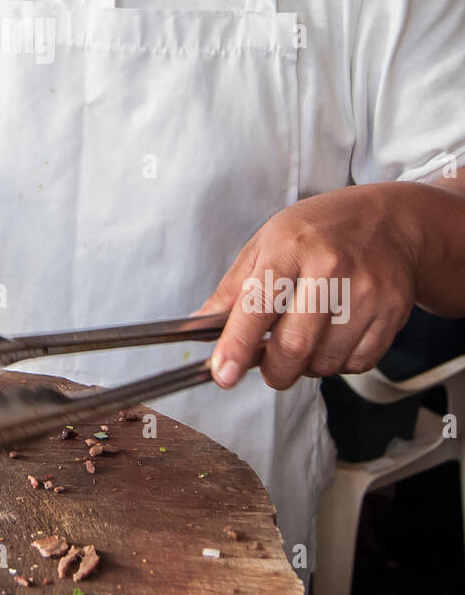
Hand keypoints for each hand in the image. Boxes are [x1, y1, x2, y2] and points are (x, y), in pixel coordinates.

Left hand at [197, 186, 417, 390]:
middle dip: (274, 370)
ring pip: (326, 361)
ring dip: (307, 365)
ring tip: (307, 335)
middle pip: (295, 345)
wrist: (387, 220)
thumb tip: (202, 327)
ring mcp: (367, 290)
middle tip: (268, 365)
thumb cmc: (320, 230)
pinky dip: (338, 362)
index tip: (224, 374)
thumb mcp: (266, 242)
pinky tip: (334, 335)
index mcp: (291, 246)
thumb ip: (234, 289)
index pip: (258, 305)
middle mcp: (331, 267)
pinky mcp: (393, 311)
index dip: (238, 345)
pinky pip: (357, 363)